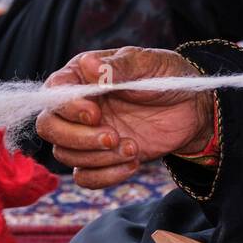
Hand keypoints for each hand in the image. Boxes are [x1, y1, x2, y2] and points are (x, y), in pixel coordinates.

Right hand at [36, 47, 213, 188]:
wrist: (193, 109)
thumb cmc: (168, 78)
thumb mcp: (149, 64)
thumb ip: (119, 67)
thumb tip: (87, 64)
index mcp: (82, 77)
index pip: (53, 94)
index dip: (67, 108)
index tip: (95, 112)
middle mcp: (79, 107)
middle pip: (49, 128)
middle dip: (77, 137)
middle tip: (113, 136)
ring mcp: (88, 134)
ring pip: (66, 155)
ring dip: (98, 158)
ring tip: (132, 148)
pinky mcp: (102, 158)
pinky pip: (84, 177)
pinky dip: (106, 176)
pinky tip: (133, 163)